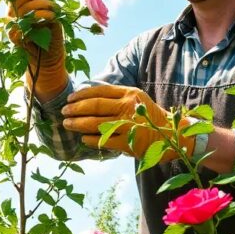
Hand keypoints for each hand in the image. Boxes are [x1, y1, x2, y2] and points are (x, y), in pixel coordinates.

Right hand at [7, 0, 67, 97]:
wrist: (50, 58)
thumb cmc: (49, 33)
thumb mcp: (47, 9)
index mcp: (16, 6)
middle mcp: (11, 15)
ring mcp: (12, 26)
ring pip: (24, 6)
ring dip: (43, 4)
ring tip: (53, 9)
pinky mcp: (16, 36)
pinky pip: (27, 20)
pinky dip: (42, 16)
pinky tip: (51, 18)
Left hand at [61, 84, 194, 160]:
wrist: (171, 135)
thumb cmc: (148, 116)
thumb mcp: (136, 99)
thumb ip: (116, 96)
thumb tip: (87, 97)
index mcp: (129, 94)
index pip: (100, 91)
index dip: (81, 95)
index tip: (70, 99)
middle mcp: (128, 107)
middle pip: (95, 106)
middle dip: (75, 109)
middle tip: (63, 112)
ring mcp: (129, 125)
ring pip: (96, 123)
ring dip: (78, 124)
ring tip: (67, 124)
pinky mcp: (129, 142)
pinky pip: (103, 140)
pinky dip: (90, 139)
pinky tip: (83, 139)